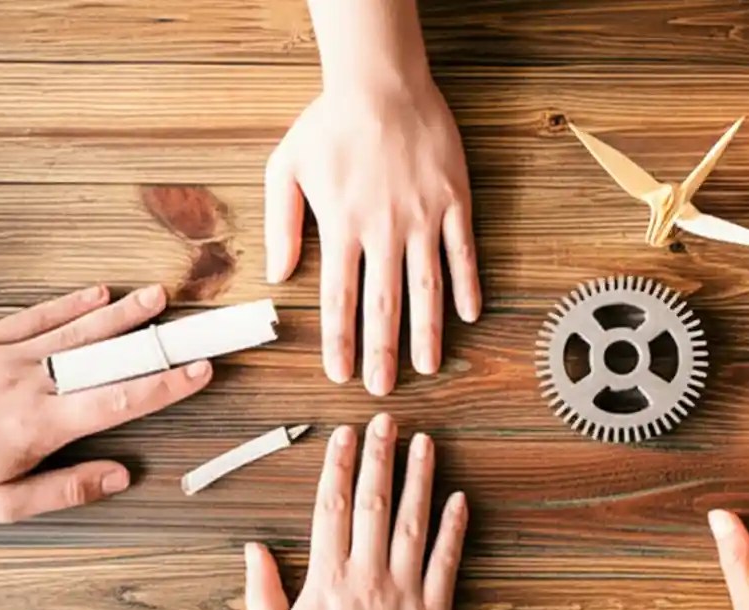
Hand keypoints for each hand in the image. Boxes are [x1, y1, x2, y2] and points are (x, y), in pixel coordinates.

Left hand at [0, 285, 211, 522]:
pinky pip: (34, 318)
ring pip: (75, 331)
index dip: (164, 385)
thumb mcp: (0, 507)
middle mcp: (27, 384)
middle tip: (194, 326)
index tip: (199, 371)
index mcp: (37, 426)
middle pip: (106, 358)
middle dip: (155, 340)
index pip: (117, 401)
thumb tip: (119, 477)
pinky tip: (97, 294)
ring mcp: (4, 358)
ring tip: (157, 297)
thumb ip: (65, 490)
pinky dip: (68, 305)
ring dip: (121, 313)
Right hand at [244, 413, 468, 609]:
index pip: (331, 507)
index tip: (345, 435)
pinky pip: (446, 563)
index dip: (338, 466)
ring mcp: (403, 594)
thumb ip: (262, 590)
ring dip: (419, 479)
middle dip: (380, 456)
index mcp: (324, 581)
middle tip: (387, 421)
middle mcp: (365, 578)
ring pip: (412, 523)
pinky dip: (454, 529)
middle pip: (373, 503)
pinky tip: (459, 498)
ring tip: (425, 443)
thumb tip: (252, 546)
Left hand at [265, 0, 480, 395]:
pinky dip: (468, 286)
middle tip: (383, 389)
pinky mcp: (454, 202)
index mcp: (341, 226)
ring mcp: (423, 217)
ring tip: (427, 366)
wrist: (382, 82)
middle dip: (382, 351)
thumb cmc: (331, 122)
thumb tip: (279, 276)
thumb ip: (281, 225)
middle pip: (384, 304)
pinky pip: (463, 253)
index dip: (340, 341)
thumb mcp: (286, 168)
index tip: (341, 374)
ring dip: (427, 331)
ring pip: (427, 287)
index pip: (339, 298)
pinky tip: (469, 315)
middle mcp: (383, 229)